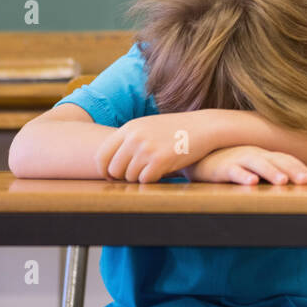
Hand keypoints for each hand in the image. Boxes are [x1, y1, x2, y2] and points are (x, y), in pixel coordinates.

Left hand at [94, 112, 215, 182]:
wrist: (205, 127)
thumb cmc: (176, 129)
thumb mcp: (148, 127)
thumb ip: (129, 140)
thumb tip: (110, 166)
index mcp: (129, 128)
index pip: (102, 155)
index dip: (104, 170)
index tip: (111, 177)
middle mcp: (135, 138)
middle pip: (114, 170)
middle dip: (124, 177)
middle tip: (138, 174)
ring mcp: (147, 148)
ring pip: (130, 177)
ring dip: (140, 177)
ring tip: (155, 168)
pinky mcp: (161, 160)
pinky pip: (145, 180)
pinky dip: (152, 179)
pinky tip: (163, 170)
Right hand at [184, 146, 306, 185]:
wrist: (199, 155)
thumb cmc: (230, 162)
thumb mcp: (253, 164)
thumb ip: (270, 169)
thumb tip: (291, 182)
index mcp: (264, 155)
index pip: (287, 159)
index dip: (301, 168)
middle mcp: (255, 154)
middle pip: (278, 161)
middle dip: (294, 171)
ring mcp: (239, 159)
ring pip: (258, 164)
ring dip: (271, 172)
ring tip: (283, 182)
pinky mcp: (222, 167)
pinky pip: (234, 171)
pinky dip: (243, 176)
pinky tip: (251, 183)